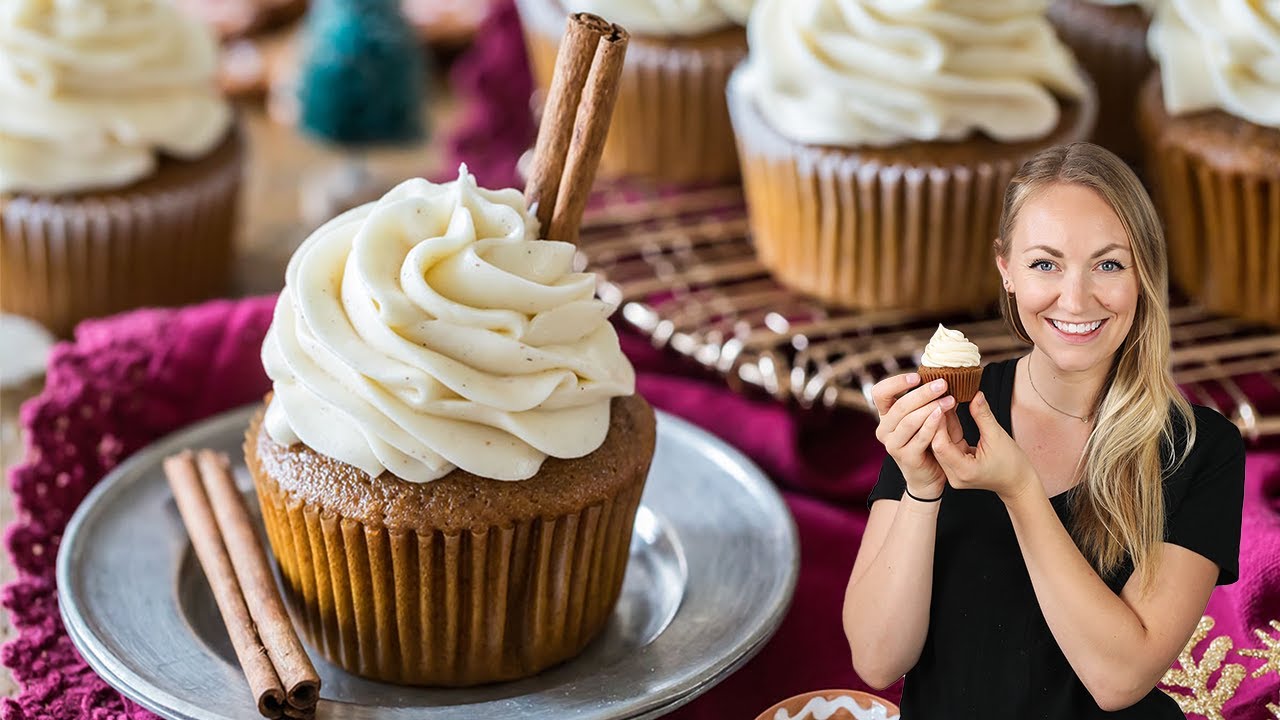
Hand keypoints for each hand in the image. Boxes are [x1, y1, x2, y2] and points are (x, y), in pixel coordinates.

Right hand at [872, 373, 956, 499]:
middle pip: (899, 406)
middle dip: (922, 393)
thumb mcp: (922, 418)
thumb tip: (939, 377)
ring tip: (950, 399)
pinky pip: (920, 437)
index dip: (896, 382)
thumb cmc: (927, 443)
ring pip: (908, 421)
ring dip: (930, 407)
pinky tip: (943, 414)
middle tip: (943, 384)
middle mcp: (884, 430)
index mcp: (885, 417)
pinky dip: (932, 424)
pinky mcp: (905, 457)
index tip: (917, 376)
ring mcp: (892, 445)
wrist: (927, 477)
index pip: (879, 393)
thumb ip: (924, 401)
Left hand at [930, 391, 1035, 501]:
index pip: (940, 445)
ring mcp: (953, 472)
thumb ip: (983, 416)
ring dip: (941, 424)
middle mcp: (954, 475)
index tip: (941, 404)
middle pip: (936, 445)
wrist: (1018, 482)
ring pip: (939, 444)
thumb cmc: (1012, 464)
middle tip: (939, 400)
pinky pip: (946, 445)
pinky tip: (948, 414)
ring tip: (943, 403)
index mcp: (964, 470)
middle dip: (937, 421)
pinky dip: (948, 430)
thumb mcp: (998, 436)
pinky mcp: (954, 467)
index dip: (938, 423)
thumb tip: (975, 395)